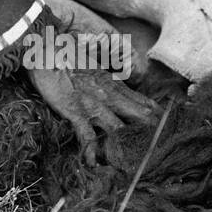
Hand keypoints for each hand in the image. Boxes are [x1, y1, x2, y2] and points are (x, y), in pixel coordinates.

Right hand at [26, 57, 157, 164]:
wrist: (44, 45)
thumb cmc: (64, 54)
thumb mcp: (92, 66)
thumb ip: (105, 80)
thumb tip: (116, 90)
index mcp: (115, 84)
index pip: (145, 104)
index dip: (158, 120)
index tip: (167, 134)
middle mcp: (110, 95)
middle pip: (141, 118)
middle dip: (151, 137)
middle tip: (158, 155)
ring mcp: (93, 104)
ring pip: (120, 131)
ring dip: (125, 149)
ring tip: (131, 166)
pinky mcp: (75, 111)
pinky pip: (88, 136)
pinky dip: (92, 152)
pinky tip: (94, 164)